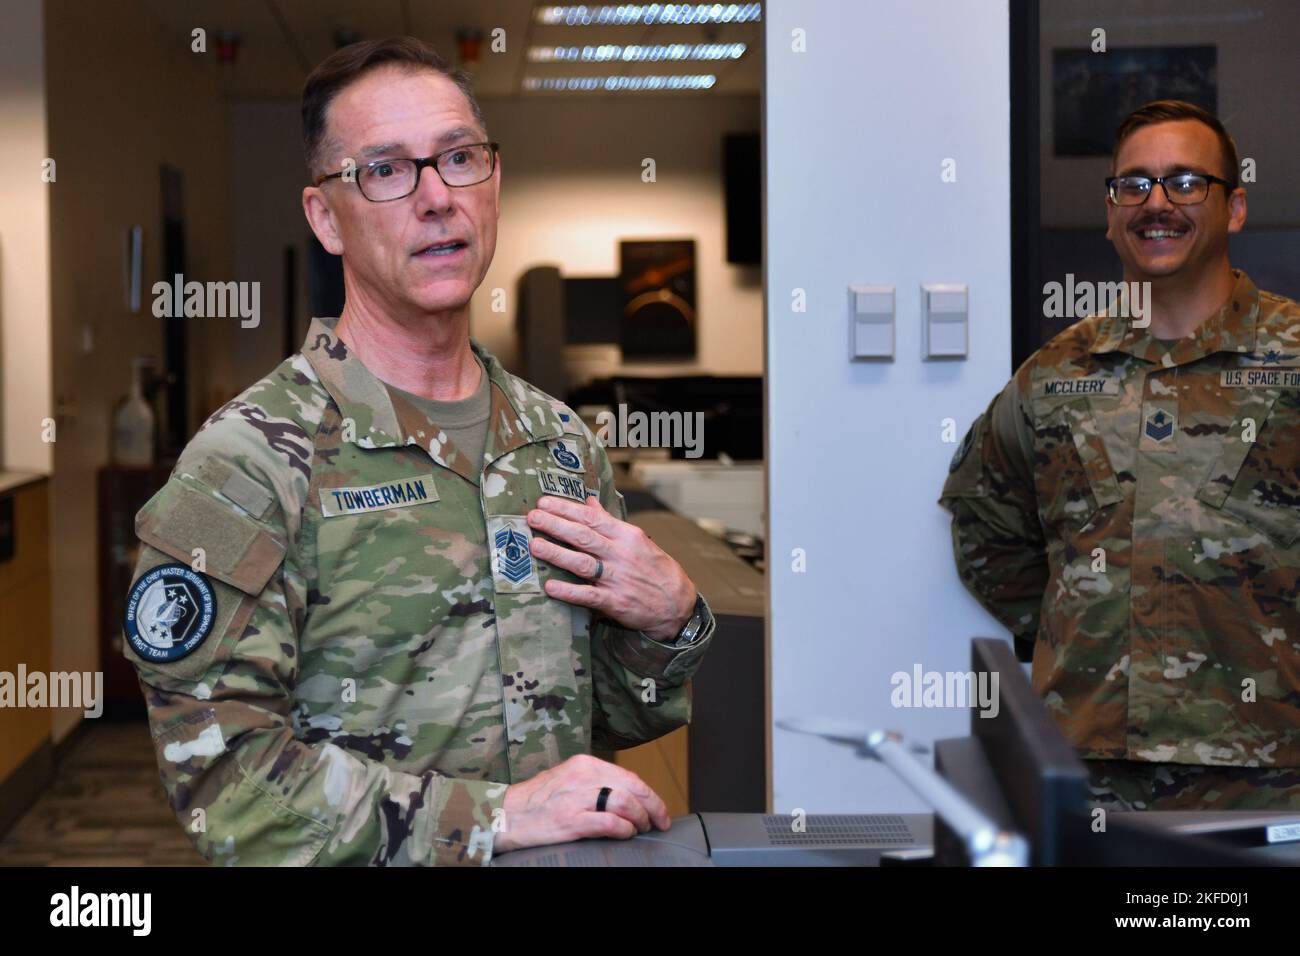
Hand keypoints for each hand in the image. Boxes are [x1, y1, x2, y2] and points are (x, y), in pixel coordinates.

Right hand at [493, 753, 670, 853]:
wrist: (504, 814)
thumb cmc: (536, 801)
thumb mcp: (567, 780)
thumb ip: (594, 783)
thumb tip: (627, 798)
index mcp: (584, 765)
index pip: (629, 777)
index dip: (649, 795)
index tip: (658, 809)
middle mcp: (582, 777)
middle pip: (632, 788)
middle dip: (653, 806)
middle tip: (660, 822)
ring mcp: (576, 798)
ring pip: (624, 802)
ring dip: (640, 818)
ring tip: (642, 829)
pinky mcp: (570, 820)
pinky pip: (608, 822)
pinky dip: (623, 829)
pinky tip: (625, 834)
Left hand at [527, 494, 696, 640]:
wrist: (677, 603)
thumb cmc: (654, 568)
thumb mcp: (637, 540)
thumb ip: (610, 522)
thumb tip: (589, 503)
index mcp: (626, 535)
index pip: (591, 518)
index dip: (566, 509)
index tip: (544, 503)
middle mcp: (621, 554)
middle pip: (583, 536)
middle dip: (556, 525)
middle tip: (532, 517)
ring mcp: (617, 578)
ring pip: (583, 563)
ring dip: (557, 554)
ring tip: (535, 545)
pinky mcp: (615, 602)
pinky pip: (588, 596)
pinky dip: (569, 592)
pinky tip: (550, 587)